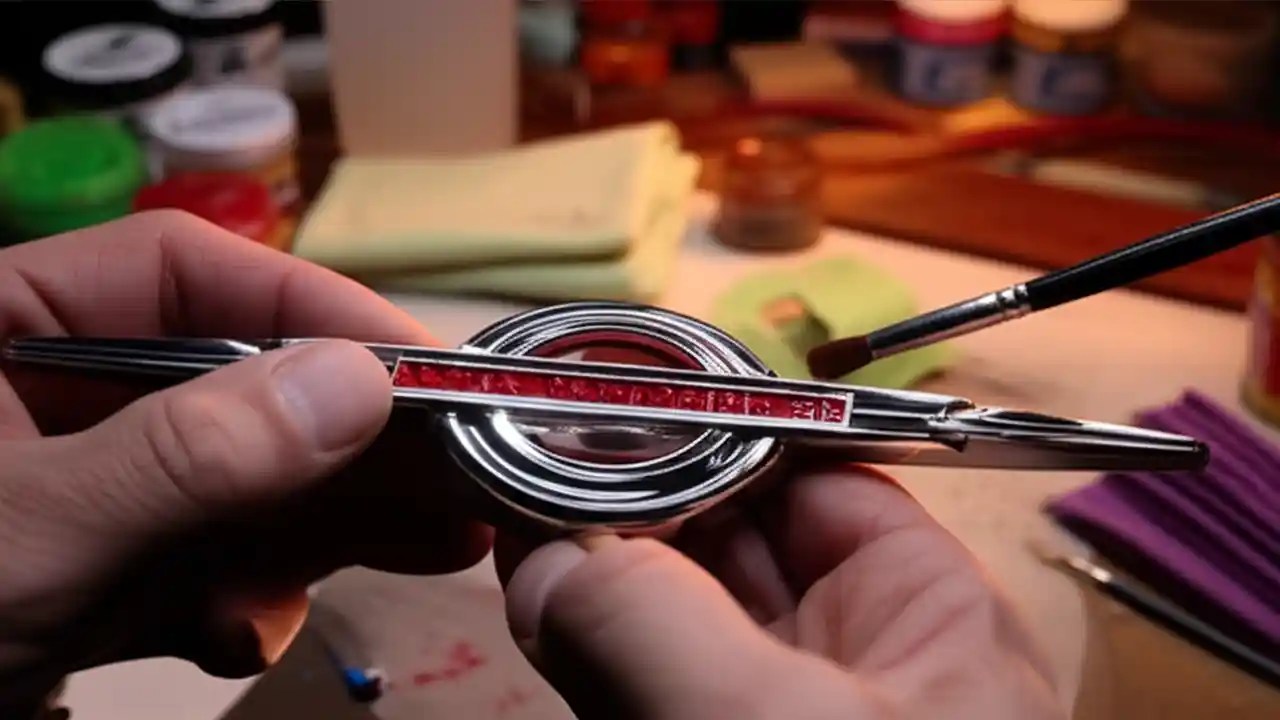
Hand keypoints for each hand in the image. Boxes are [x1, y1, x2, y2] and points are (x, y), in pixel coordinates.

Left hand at [0, 212, 490, 712]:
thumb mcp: (27, 535)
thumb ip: (187, 458)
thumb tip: (354, 386)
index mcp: (4, 326)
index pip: (184, 275)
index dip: (309, 307)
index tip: (413, 368)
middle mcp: (54, 396)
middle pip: (236, 384)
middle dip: (343, 442)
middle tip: (458, 474)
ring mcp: (80, 489)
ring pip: (235, 479)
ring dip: (318, 527)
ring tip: (430, 546)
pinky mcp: (93, 571)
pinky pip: (198, 560)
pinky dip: (237, 598)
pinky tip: (240, 634)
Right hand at [496, 467, 1063, 719]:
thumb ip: (649, 626)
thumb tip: (544, 562)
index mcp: (922, 616)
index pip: (814, 474)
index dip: (711, 431)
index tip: (604, 409)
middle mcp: (857, 657)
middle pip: (734, 535)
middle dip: (634, 496)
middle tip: (532, 458)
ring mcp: (780, 713)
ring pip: (679, 610)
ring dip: (599, 567)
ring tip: (516, 515)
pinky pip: (648, 684)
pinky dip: (591, 647)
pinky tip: (538, 608)